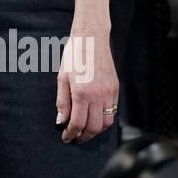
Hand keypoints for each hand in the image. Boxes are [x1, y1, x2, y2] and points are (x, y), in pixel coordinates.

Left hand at [55, 21, 117, 143]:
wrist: (92, 39)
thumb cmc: (74, 56)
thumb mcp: (62, 78)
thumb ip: (62, 101)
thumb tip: (61, 121)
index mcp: (82, 93)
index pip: (78, 123)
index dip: (71, 134)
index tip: (65, 138)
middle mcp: (99, 95)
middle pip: (94, 128)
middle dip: (83, 137)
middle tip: (75, 138)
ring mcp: (110, 93)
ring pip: (106, 123)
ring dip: (95, 131)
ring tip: (85, 132)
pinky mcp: (116, 89)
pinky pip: (113, 112)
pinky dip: (104, 120)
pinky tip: (95, 119)